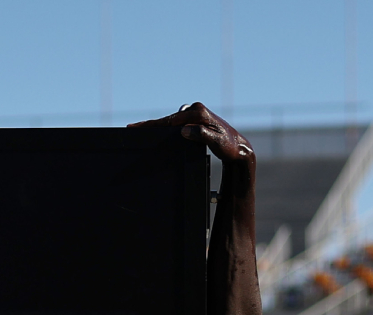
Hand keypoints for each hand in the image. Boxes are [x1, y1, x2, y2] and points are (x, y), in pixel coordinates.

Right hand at [132, 102, 252, 161]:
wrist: (239, 148)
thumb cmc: (229, 147)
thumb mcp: (215, 142)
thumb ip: (200, 135)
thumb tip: (184, 131)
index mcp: (198, 113)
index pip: (170, 120)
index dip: (152, 124)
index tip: (137, 126)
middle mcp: (196, 109)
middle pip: (168, 119)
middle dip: (152, 125)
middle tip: (133, 128)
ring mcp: (196, 114)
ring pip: (172, 121)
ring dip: (160, 126)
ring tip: (143, 130)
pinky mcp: (197, 119)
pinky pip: (178, 123)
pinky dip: (169, 127)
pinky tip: (161, 131)